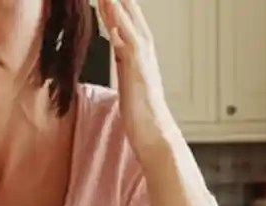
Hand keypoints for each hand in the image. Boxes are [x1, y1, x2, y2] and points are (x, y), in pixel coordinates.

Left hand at [97, 0, 176, 159]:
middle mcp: (144, 54)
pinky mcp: (139, 72)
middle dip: (121, 1)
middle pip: (131, 19)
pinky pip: (129, 46)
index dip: (118, 8)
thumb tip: (116, 45)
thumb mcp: (128, 79)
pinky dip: (121, 31)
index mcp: (140, 56)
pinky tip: (111, 20)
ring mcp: (143, 62)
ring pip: (130, 27)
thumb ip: (123, 60)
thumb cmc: (141, 113)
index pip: (127, 25)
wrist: (155, 133)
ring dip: (119, 9)